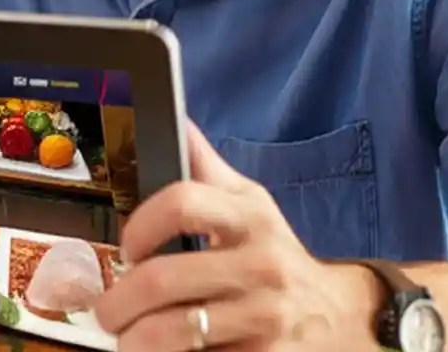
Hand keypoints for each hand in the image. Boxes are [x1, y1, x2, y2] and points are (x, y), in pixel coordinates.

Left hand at [94, 122, 382, 350]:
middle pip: (161, 279)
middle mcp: (260, 264)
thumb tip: (175, 118)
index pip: (181, 204)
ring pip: (169, 333)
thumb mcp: (251, 203)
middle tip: (110, 311)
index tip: (127, 250)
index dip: (139, 227)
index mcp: (249, 216)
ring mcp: (262, 318)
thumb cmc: (276, 254)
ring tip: (130, 338)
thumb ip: (206, 166)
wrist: (337, 315)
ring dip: (133, 341)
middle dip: (118, 303)